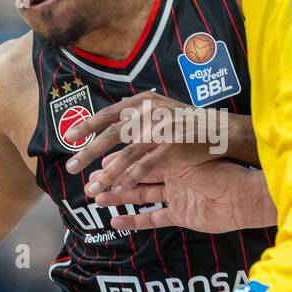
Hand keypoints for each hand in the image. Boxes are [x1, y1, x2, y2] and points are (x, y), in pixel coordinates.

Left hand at [63, 90, 238, 190]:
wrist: (222, 132)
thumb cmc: (188, 125)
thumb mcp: (161, 112)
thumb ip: (136, 118)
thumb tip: (108, 130)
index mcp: (144, 102)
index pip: (110, 113)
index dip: (88, 125)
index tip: (69, 136)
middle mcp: (151, 112)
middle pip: (112, 134)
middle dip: (89, 152)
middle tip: (70, 168)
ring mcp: (162, 129)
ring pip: (127, 154)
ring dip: (107, 173)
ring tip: (92, 188)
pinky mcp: (174, 146)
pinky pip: (147, 165)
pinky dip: (131, 178)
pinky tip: (118, 190)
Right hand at [92, 159, 275, 233]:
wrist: (244, 194)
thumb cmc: (219, 166)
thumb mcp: (181, 152)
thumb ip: (156, 147)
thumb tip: (130, 134)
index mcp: (172, 152)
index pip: (138, 151)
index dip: (116, 155)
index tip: (96, 155)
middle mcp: (172, 172)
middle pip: (135, 174)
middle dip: (111, 176)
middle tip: (89, 179)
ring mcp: (177, 194)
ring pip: (140, 196)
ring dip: (117, 197)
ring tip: (96, 197)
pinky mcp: (182, 214)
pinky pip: (154, 219)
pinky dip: (134, 221)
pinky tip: (116, 222)